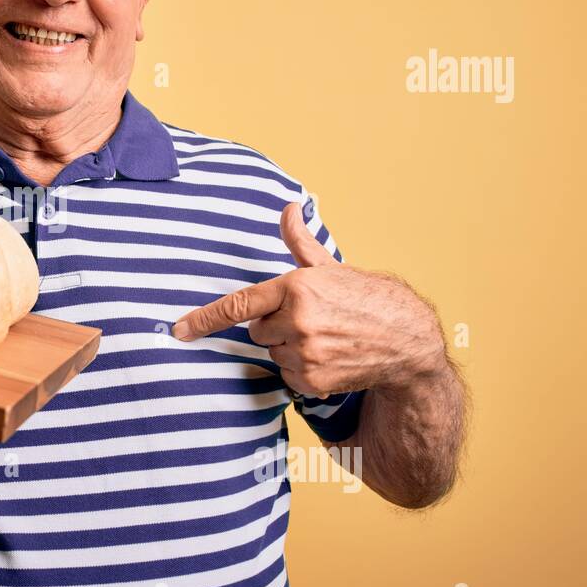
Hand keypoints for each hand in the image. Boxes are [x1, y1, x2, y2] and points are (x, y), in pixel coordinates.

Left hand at [170, 202, 444, 398]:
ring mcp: (306, 352)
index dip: (204, 319)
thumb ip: (300, 241)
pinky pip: (288, 376)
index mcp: (297, 287)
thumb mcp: (331, 266)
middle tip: (310, 320)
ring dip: (290, 348)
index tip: (178, 330)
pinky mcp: (314, 379)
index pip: (239, 304)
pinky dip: (303, 370)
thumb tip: (289, 207)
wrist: (407, 339)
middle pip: (257, 331)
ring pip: (273, 354)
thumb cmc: (367, 298)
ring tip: (325, 338)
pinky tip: (329, 357)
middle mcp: (298, 320)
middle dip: (275, 326)